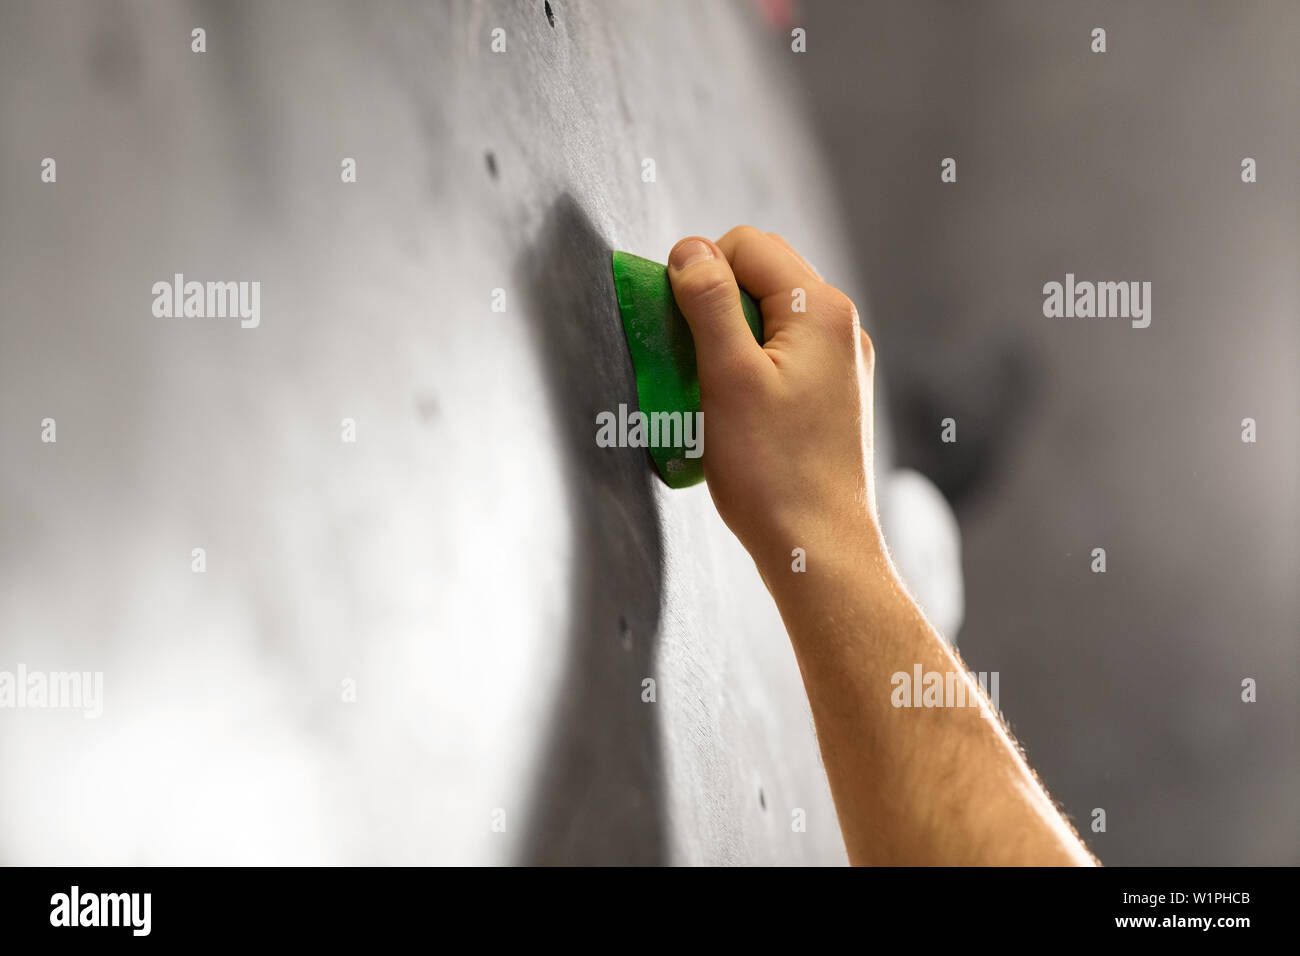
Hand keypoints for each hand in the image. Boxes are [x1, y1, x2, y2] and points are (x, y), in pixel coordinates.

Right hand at [667, 226, 881, 573]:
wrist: (817, 547)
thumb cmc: (772, 471)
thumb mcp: (726, 377)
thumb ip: (707, 303)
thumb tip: (689, 249)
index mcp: (821, 310)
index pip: (746, 246)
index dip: (699, 271)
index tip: (673, 323)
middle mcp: (841, 327)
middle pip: (762, 274)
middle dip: (713, 299)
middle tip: (685, 353)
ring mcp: (842, 363)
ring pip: (771, 315)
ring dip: (727, 335)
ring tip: (706, 387)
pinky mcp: (833, 395)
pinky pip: (783, 353)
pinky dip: (749, 365)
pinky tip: (732, 409)